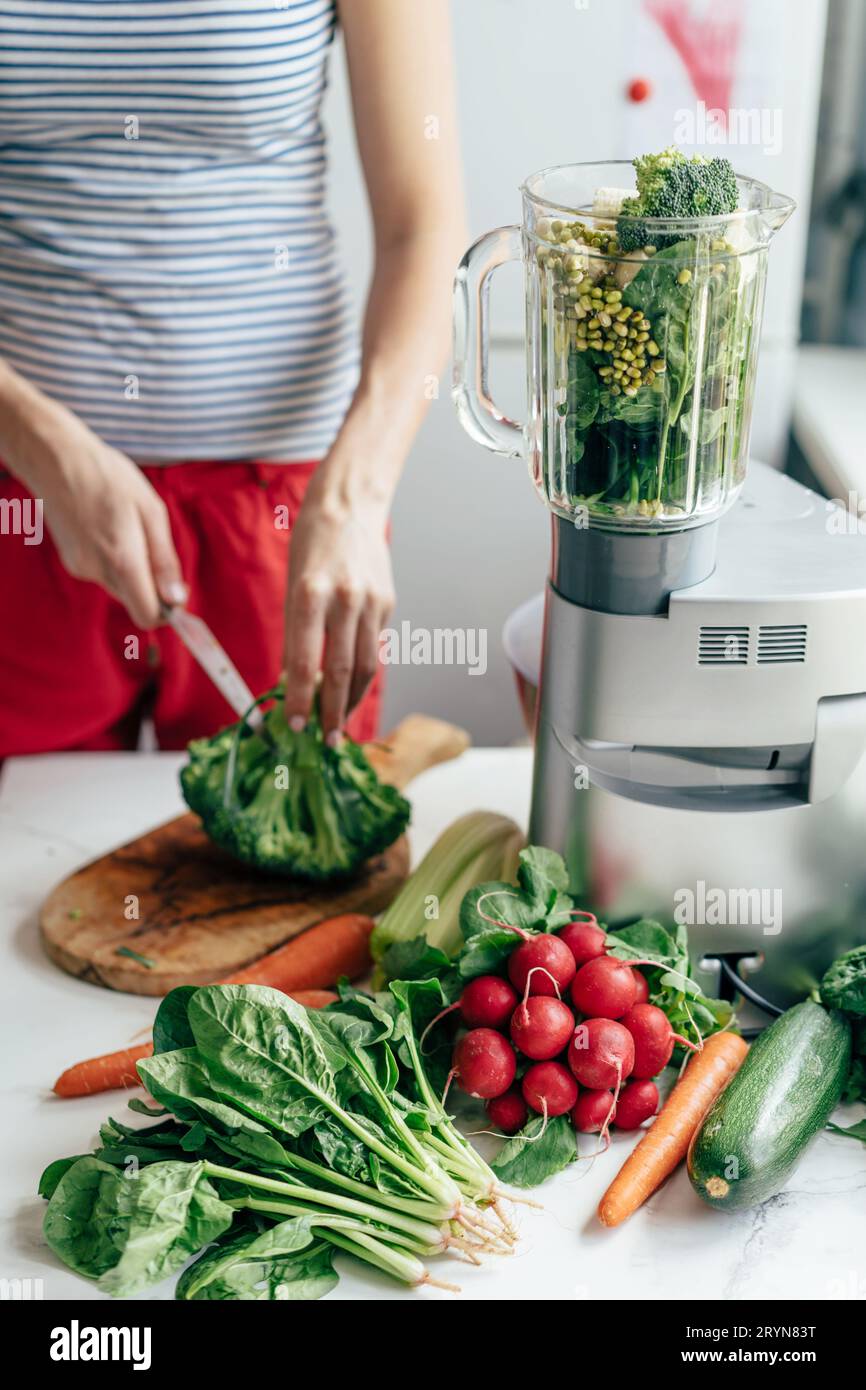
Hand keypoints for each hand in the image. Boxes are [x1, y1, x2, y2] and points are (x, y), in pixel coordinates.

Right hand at [0, 378, 185, 626]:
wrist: (57, 461)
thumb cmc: (110, 478)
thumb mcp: (152, 512)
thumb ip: (165, 560)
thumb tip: (177, 599)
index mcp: (122, 559)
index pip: (147, 615)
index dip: (165, 610)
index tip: (174, 591)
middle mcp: (98, 571)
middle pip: (135, 600)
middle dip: (149, 582)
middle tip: (149, 541)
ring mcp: (81, 568)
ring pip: (120, 586)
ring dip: (131, 568)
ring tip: (125, 527)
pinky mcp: (72, 562)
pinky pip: (103, 573)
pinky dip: (112, 559)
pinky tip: (106, 527)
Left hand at [283, 492, 393, 739]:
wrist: (350, 505)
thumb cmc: (311, 546)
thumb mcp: (291, 587)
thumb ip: (295, 636)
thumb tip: (293, 683)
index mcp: (311, 594)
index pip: (307, 661)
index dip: (302, 699)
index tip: (296, 726)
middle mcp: (345, 600)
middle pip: (342, 671)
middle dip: (332, 712)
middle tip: (325, 741)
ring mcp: (371, 602)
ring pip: (366, 666)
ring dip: (352, 701)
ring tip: (339, 726)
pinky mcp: (388, 603)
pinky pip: (375, 647)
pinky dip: (362, 674)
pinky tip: (351, 691)